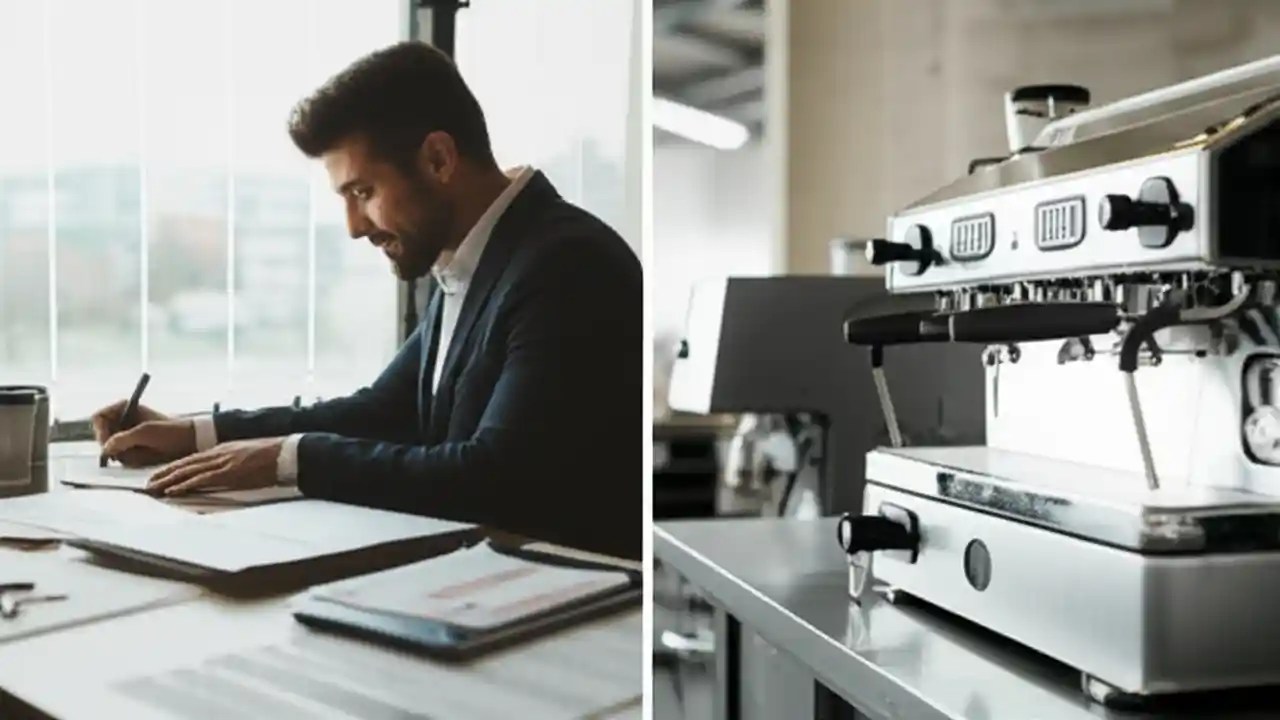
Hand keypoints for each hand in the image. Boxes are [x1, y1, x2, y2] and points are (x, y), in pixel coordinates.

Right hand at [94, 402, 195, 467]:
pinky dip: (129, 460)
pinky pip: (122, 458)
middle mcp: (123, 420)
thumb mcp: (145, 433)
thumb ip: (122, 439)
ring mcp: (127, 435)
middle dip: (111, 446)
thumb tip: (104, 450)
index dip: (100, 431)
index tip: (108, 442)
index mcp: (124, 408)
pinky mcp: (133, 448)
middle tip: (121, 454)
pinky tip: (143, 457)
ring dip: (122, 454)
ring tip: (140, 453)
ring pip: (111, 449)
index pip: (98, 418)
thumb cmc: (170, 432)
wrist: (191, 442)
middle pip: (101, 435)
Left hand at [145, 438, 283, 495]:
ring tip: (152, 488)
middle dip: (164, 474)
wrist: (286, 453)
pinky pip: (201, 479)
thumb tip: (224, 470)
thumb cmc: (272, 455)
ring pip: (188, 471)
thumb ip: (232, 461)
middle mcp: (218, 454)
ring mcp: (223, 463)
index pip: (192, 459)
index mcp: (223, 449)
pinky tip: (172, 490)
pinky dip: (184, 485)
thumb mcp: (247, 454)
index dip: (174, 467)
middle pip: (185, 464)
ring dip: (168, 480)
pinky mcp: (229, 473)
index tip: (160, 474)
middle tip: (148, 483)